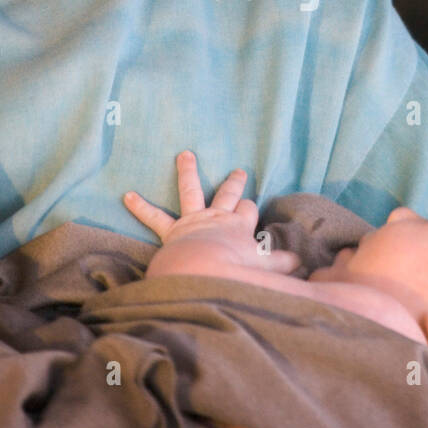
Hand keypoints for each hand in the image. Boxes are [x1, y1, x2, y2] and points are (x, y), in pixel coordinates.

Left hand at [124, 151, 298, 277]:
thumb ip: (281, 264)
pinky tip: (127, 196)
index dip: (250, 209)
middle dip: (234, 183)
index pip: (249, 210)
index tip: (250, 209)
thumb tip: (299, 261)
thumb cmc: (236, 271)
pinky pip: (154, 217)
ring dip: (187, 171)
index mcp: (240, 227)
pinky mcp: (172, 231)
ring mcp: (193, 221)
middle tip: (238, 171)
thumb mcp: (265, 269)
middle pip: (228, 194)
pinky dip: (140, 207)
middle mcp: (217, 218)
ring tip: (184, 154)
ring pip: (191, 191)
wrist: (205, 272)